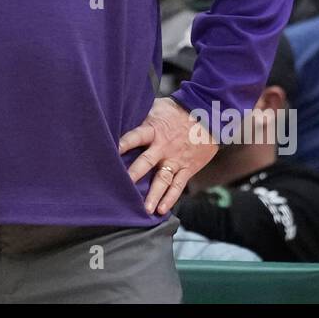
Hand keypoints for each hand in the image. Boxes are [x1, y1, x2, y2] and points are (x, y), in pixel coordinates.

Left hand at [118, 97, 217, 214]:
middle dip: (133, 175)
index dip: (123, 144)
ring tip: (144, 209)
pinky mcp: (187, 168)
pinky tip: (161, 210)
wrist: (208, 114)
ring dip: (153, 195)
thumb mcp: (157, 107)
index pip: (135, 137)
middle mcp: (163, 147)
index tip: (110, 153)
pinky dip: (170, 198)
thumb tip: (121, 116)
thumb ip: (141, 117)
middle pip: (146, 162)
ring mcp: (176, 159)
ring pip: (162, 179)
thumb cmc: (178, 110)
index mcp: (154, 130)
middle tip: (121, 187)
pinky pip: (178, 185)